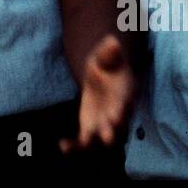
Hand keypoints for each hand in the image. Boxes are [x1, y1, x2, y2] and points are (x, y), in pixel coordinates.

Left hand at [61, 34, 135, 151]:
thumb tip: (111, 41)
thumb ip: (109, 51)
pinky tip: (62, 145)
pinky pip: (84, 142)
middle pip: (117, 128)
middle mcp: (117, 114)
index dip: (121, 111)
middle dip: (112, 132)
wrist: (104, 75)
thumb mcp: (107, 54)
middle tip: (106, 137)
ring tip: (69, 146)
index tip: (115, 117)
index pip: (125, 105)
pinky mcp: (91, 129)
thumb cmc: (108, 63)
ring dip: (88, 144)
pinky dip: (74, 146)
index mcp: (125, 96)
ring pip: (100, 140)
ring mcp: (104, 124)